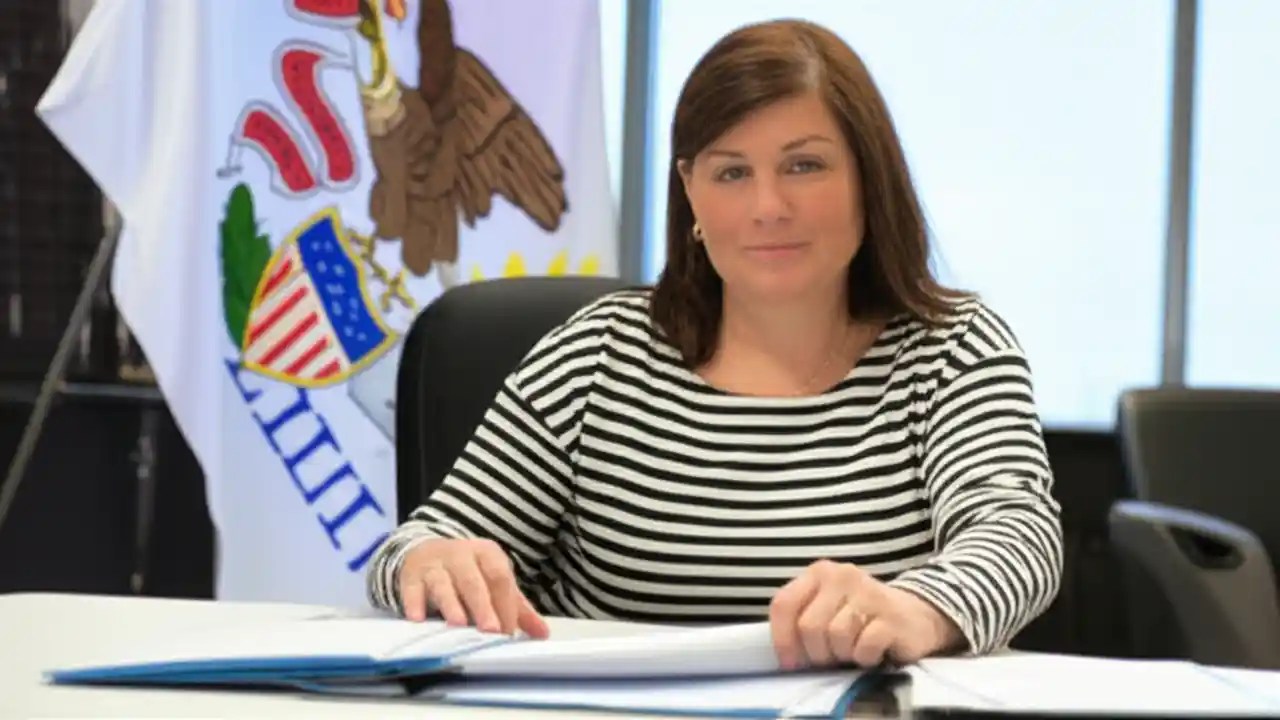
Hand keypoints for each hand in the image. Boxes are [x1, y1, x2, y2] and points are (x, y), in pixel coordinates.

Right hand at [398, 538, 549, 638]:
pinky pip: (412, 589)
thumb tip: (543, 633)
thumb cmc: (468, 572)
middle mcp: (461, 555)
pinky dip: (414, 604)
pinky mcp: (411, 575)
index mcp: (487, 553)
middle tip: (491, 630)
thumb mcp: (494, 582)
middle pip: (474, 581)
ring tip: (459, 624)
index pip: (500, 578)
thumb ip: (517, 608)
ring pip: (443, 584)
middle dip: (483, 606)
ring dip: (451, 604)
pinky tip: (418, 619)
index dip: (505, 605)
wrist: (425, 552)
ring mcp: (434, 564)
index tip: (507, 632)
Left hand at [769, 560, 961, 669]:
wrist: (917, 615)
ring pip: (836, 637)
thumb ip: (802, 618)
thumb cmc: (862, 616)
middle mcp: (842, 575)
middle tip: (832, 658)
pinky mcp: (892, 616)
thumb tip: (787, 656)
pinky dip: (865, 658)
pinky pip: (864, 648)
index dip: (782, 639)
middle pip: (809, 626)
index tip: (791, 663)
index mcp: (819, 572)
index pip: (783, 604)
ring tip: (854, 650)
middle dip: (817, 653)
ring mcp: (869, 593)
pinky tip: (872, 652)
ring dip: (843, 655)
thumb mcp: (827, 608)